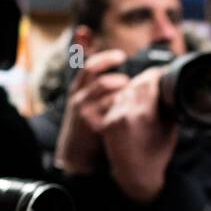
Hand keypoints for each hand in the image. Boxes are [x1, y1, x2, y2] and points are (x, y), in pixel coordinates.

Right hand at [53, 48, 129, 175]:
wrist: (77, 154)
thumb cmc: (89, 127)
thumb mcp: (89, 105)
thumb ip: (101, 91)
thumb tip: (122, 77)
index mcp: (78, 89)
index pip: (89, 66)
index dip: (105, 58)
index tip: (122, 56)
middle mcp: (78, 96)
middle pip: (97, 76)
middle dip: (118, 76)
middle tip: (133, 81)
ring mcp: (83, 110)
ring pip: (104, 90)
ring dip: (122, 90)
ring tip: (133, 97)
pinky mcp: (90, 123)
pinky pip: (110, 108)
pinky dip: (123, 106)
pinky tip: (132, 110)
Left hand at [99, 64, 180, 203]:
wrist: (136, 176)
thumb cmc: (157, 155)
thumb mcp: (170, 130)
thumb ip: (168, 108)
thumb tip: (171, 91)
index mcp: (144, 114)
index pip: (149, 82)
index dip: (157, 74)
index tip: (163, 73)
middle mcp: (127, 113)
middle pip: (136, 84)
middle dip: (146, 80)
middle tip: (156, 78)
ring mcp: (114, 118)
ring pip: (125, 92)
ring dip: (135, 88)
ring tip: (146, 91)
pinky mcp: (107, 122)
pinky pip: (117, 103)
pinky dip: (126, 100)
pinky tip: (133, 103)